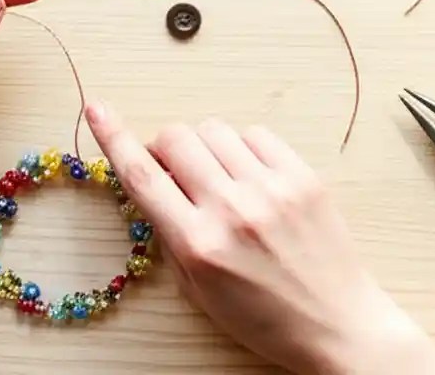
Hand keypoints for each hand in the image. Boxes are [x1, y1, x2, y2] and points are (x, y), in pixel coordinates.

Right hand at [85, 104, 434, 374]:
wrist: (338, 325)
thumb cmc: (264, 317)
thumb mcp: (197, 291)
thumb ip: (170, 234)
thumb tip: (153, 183)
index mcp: (198, 244)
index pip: (142, 176)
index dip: (113, 137)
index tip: (97, 109)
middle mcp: (232, 210)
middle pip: (176, 139)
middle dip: (165, 148)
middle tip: (176, 171)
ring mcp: (271, 190)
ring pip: (214, 129)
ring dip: (204, 147)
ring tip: (220, 178)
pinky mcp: (303, 178)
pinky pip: (256, 135)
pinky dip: (243, 148)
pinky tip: (251, 177)